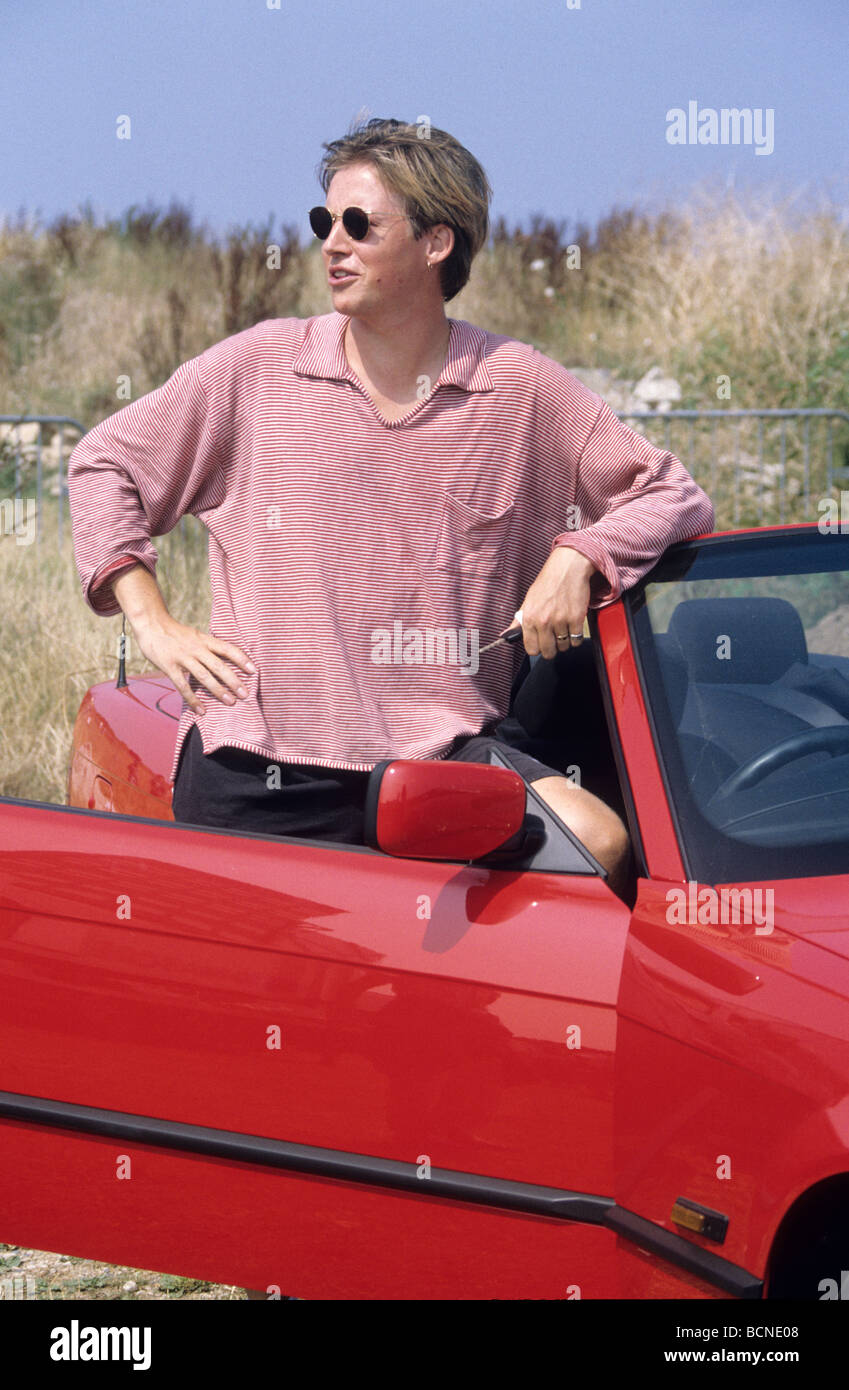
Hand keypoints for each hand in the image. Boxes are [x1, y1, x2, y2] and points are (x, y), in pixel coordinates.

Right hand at [131, 613, 255, 715]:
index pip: (227, 648)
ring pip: (204, 677)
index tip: (254, 670)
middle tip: (246, 694)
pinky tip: (202, 710)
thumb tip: (224, 659)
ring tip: (230, 702)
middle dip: (233, 681)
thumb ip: (207, 646)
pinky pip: (183, 686)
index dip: (242, 659)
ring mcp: (183, 658)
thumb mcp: (195, 635)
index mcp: (204, 639)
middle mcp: (196, 648)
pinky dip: (193, 699)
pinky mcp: (170, 667)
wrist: (151, 624)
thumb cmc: (174, 632)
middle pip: (219, 665)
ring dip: (218, 691)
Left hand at [519, 546, 595, 658]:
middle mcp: (544, 621)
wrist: (568, 568)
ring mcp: (561, 621)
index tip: (541, 644)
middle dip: (552, 649)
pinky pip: (577, 640)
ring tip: (564, 627)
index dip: (537, 648)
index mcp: (529, 618)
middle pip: (548, 652)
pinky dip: (576, 636)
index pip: (531, 649)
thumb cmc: (548, 583)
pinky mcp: (576, 618)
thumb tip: (506, 635)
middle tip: (554, 638)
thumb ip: (519, 621)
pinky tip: (572, 625)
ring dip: (565, 641)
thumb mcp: (528, 601)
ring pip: (564, 646)